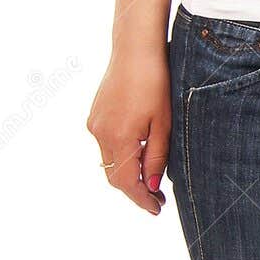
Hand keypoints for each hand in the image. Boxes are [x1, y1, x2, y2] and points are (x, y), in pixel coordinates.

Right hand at [87, 46, 171, 213]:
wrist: (135, 50)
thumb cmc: (156, 81)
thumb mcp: (164, 121)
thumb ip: (157, 156)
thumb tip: (152, 186)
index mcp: (119, 138)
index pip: (127, 182)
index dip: (141, 199)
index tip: (156, 209)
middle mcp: (100, 135)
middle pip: (115, 175)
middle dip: (135, 190)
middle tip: (156, 199)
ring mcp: (94, 125)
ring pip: (109, 160)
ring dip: (128, 172)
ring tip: (150, 178)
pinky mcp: (94, 115)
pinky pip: (106, 143)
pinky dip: (121, 154)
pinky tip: (137, 152)